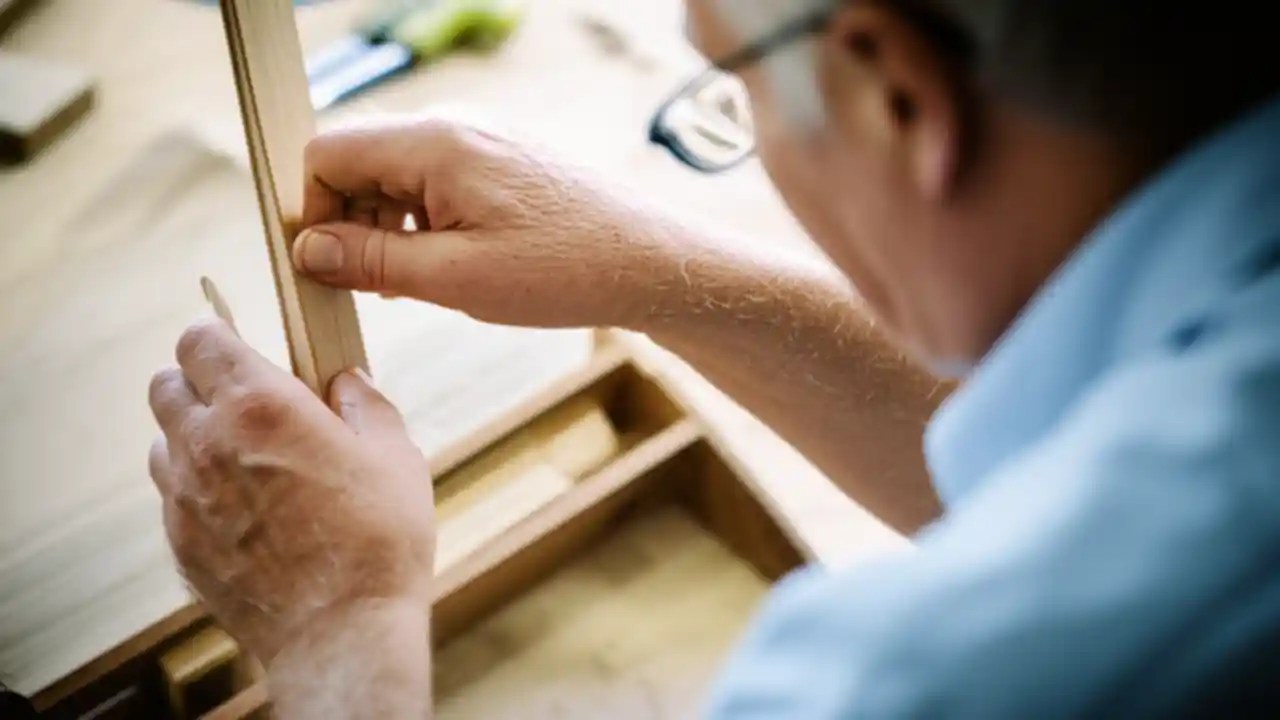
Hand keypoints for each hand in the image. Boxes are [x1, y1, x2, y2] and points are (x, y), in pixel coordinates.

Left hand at [147, 319, 433, 664]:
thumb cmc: (378, 541)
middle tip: (247, 403)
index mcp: (260, 406)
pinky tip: (246, 508)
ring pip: (163, 441)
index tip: (242, 348)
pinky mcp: (180, 543)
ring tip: (247, 459)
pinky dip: (198, 488)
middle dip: (200, 382)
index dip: (219, 336)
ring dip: (194, 436)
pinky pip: (173, 496)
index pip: (200, 339)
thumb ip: (364, 403)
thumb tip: (347, 379)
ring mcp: (185, 497)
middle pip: (166, 384)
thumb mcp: (395, 456)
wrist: (343, 632)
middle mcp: (207, 444)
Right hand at [291, 116, 689, 328]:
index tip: (327, 265)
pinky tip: (449, 267)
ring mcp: (481, 141)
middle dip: (353, 223)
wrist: (650, 264)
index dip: (313, 210)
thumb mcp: (454, 278)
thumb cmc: (565, 269)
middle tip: (377, 286)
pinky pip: (436, 184)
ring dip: (389, 229)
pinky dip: (425, 224)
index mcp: (435, 143)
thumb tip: (308, 250)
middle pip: (361, 162)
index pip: (328, 151)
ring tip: (420, 283)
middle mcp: (455, 127)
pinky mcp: (502, 163)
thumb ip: (370, 261)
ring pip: (398, 177)